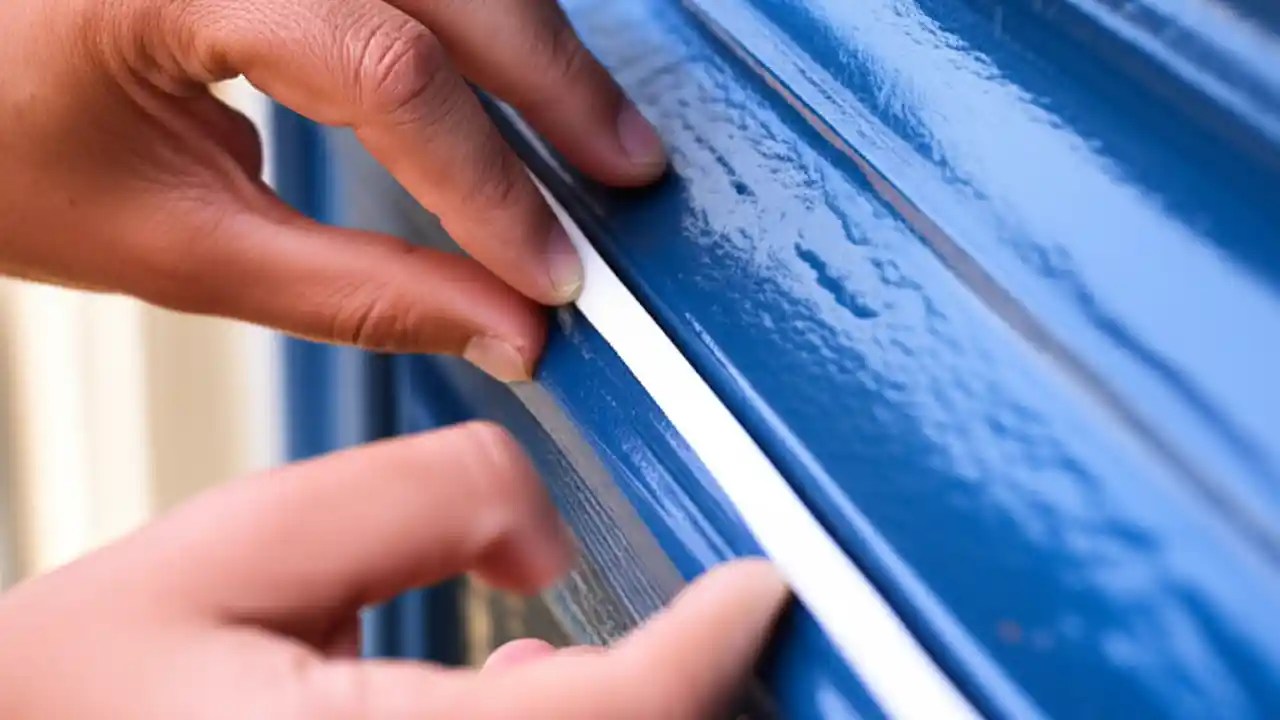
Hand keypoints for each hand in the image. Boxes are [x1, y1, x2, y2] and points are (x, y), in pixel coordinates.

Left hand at [0, 0, 667, 381]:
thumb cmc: (8, 157)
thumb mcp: (176, 247)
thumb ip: (356, 291)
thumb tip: (497, 325)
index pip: (387, 71)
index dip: (489, 183)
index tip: (549, 271)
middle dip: (555, 84)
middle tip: (625, 171)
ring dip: (531, 37)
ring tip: (589, 125)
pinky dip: (478, 11)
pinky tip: (517, 59)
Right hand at [0, 423, 788, 718]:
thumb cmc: (91, 681)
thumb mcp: (247, 544)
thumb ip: (422, 497)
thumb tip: (542, 527)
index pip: (612, 718)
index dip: (705, 649)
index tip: (759, 587)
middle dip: (690, 684)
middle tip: (723, 609)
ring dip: (642, 710)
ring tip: (655, 644)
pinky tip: (541, 694)